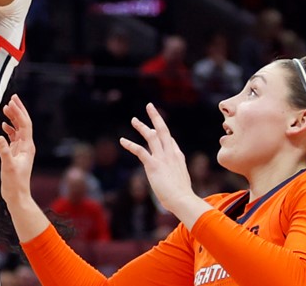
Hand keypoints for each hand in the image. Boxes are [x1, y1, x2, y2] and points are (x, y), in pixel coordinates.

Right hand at [0, 94, 36, 205]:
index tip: (11, 101)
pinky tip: (3, 125)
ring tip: (6, 108)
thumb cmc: (14, 183)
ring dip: (13, 118)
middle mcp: (26, 146)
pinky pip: (14, 137)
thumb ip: (4, 151)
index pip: (24, 124)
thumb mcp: (8, 166)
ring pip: (18, 129)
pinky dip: (9, 129)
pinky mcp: (16, 153)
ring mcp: (21, 149)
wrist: (16, 195)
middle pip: (23, 123)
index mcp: (27, 146)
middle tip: (12, 98)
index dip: (19, 112)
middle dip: (18, 110)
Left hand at [120, 103, 204, 218]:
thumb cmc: (182, 196)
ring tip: (133, 119)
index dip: (163, 134)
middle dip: (156, 117)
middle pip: (163, 131)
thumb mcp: (181, 181)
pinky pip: (140, 150)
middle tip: (149, 106)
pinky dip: (130, 144)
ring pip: (151, 136)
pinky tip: (122, 140)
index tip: (156, 128)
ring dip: (141, 126)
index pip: (170, 141)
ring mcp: (162, 158)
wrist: (183, 200)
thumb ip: (176, 175)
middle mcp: (171, 154)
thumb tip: (172, 178)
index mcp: (178, 157)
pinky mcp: (153, 164)